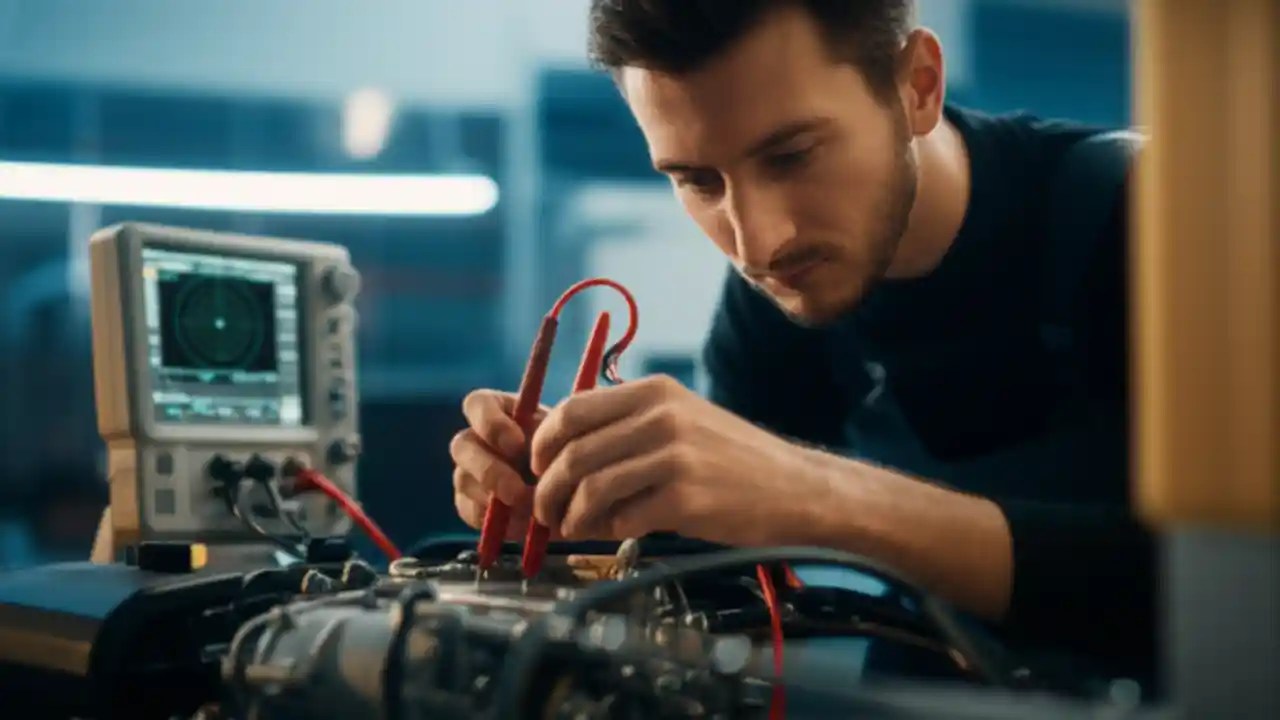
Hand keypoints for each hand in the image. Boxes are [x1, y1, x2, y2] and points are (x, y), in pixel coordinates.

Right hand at [449, 389, 556, 539]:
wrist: (576, 487)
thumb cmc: (569, 450)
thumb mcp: (565, 435)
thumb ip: (548, 433)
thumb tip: (538, 440)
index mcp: (498, 410)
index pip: (476, 404)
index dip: (490, 423)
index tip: (518, 444)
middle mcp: (477, 438)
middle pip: (461, 445)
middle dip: (489, 470)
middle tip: (518, 491)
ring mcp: (469, 471)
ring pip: (463, 480)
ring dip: (494, 498)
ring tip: (530, 511)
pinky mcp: (470, 503)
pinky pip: (469, 511)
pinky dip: (494, 520)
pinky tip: (522, 523)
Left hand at [529, 375, 828, 545]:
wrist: (793, 488)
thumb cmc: (730, 459)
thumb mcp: (680, 419)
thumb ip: (626, 426)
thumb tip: (559, 453)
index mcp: (654, 391)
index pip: (573, 410)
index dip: (543, 442)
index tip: (539, 467)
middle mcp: (662, 417)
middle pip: (575, 451)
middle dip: (548, 487)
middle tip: (545, 510)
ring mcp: (675, 456)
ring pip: (592, 486)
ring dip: (572, 514)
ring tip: (572, 527)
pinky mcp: (686, 498)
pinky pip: (625, 517)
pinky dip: (610, 530)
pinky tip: (616, 532)